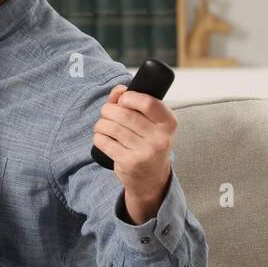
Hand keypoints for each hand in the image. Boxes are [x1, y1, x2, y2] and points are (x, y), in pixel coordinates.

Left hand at [92, 84, 176, 222]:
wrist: (151, 177)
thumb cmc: (148, 142)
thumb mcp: (150, 122)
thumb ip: (134, 102)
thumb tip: (118, 89)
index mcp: (168, 123)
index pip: (147, 103)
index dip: (128, 97)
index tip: (122, 100)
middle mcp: (160, 138)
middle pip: (124, 114)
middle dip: (108, 110)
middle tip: (106, 113)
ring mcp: (145, 152)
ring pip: (112, 127)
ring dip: (101, 123)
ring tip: (102, 125)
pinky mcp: (129, 162)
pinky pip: (104, 142)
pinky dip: (98, 136)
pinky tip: (102, 137)